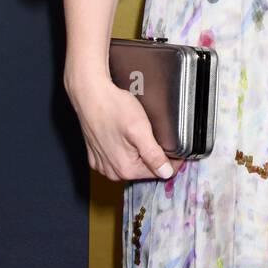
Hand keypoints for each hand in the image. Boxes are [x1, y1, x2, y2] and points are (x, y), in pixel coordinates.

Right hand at [64, 72, 185, 181]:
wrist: (90, 95)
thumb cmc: (113, 108)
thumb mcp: (140, 130)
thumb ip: (154, 155)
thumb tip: (166, 173)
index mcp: (125, 169)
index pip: (159, 172)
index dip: (172, 159)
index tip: (177, 147)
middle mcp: (112, 171)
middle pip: (145, 169)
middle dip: (154, 155)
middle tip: (156, 134)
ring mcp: (102, 164)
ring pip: (132, 163)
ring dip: (139, 152)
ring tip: (140, 132)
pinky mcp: (96, 156)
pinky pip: (117, 158)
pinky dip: (124, 149)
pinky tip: (125, 135)